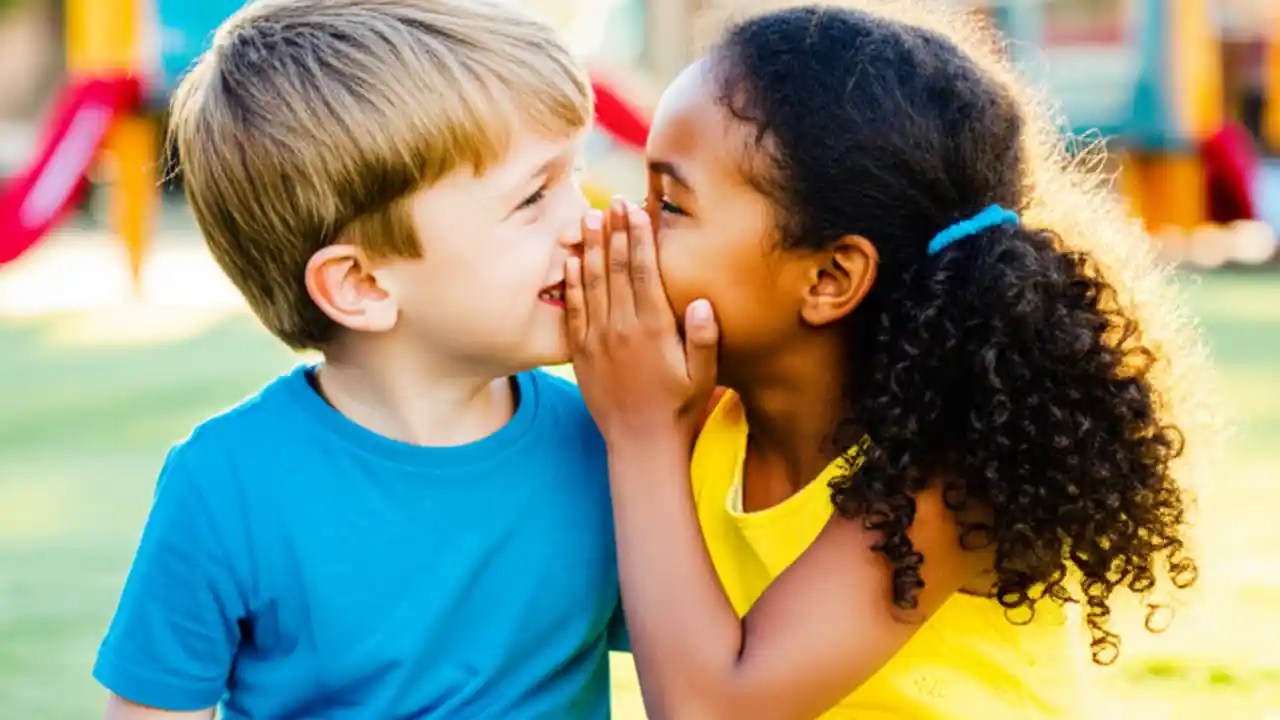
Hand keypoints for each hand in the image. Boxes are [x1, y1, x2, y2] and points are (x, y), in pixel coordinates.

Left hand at [566, 198, 718, 444]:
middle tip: (611, 200)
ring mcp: (597, 339)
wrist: (640, 443)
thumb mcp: (704, 375)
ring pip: (592, 283)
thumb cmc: (678, 407)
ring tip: (590, 217)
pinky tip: (573, 260)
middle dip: (615, 231)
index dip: (640, 236)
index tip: (636, 209)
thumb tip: (700, 302)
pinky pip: (573, 309)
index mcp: (653, 329)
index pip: (644, 271)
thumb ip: (704, 338)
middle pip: (616, 268)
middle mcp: (621, 328)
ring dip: (592, 247)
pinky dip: (572, 282)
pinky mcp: (580, 352)